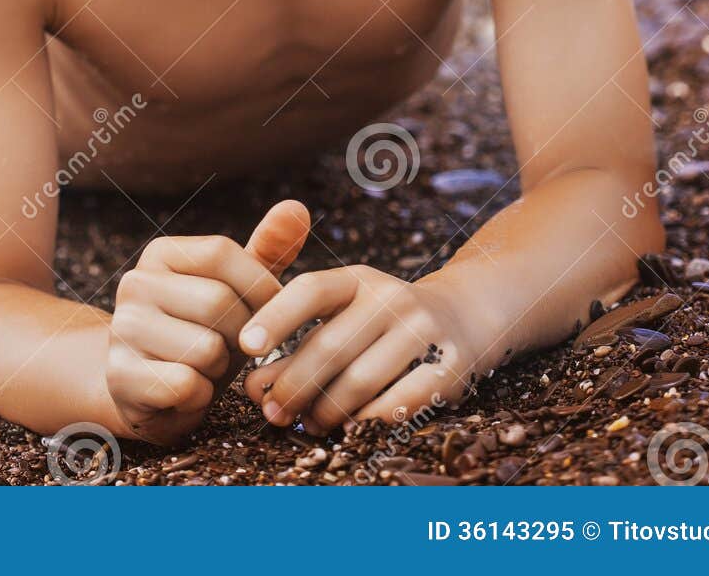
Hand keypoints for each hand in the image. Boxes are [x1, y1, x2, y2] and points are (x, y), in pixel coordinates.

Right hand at [105, 199, 309, 443]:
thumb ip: (267, 250)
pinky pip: (187, 386)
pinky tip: (186, 391)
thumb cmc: (200, 331)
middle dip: (243, 333)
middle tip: (236, 346)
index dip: (259, 284)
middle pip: (218, 302)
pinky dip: (199, 396)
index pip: (222, 252)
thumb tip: (298, 207)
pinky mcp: (121, 377)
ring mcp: (123, 330)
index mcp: (160, 253)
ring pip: (207, 348)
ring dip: (220, 368)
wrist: (144, 388)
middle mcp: (135, 284)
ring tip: (206, 367)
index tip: (272, 310)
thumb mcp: (234, 289)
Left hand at [240, 266, 475, 432]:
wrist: (463, 315)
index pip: (310, 290)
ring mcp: (424, 331)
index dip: (275, 317)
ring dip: (325, 411)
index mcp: (358, 278)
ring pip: (360, 382)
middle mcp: (392, 297)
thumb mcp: (344, 313)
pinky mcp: (451, 366)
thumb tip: (253, 387)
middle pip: (330, 346)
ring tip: (306, 423)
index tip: (245, 346)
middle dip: (293, 385)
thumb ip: (297, 339)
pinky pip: (398, 405)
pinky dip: (367, 423)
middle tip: (270, 411)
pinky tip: (349, 430)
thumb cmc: (381, 322)